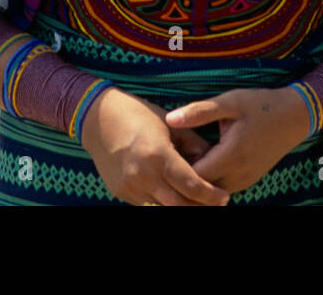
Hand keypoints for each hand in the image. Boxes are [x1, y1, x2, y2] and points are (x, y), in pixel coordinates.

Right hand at [79, 87, 230, 205]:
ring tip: (195, 198)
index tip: (225, 197)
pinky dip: (162, 200)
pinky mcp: (120, 193)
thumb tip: (213, 162)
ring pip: (163, 208)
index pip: (191, 186)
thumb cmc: (138, 115)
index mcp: (157, 155)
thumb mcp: (171, 125)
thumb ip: (194, 145)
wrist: (97, 119)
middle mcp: (142, 175)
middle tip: (215, 203)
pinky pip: (148, 203)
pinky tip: (171, 191)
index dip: (211, 196)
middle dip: (199, 207)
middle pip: (179, 206)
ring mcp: (130, 187)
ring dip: (181, 205)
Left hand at [164, 88, 312, 195]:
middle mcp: (238, 175)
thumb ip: (200, 112)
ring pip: (211, 189)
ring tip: (185, 154)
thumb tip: (170, 119)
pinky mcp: (248, 180)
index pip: (193, 175)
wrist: (294, 116)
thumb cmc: (261, 105)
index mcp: (231, 156)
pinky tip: (203, 157)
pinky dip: (211, 177)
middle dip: (184, 173)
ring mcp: (245, 181)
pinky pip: (222, 186)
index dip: (176, 165)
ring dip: (198, 176)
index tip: (167, 148)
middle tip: (172, 152)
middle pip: (201, 186)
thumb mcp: (230, 102)